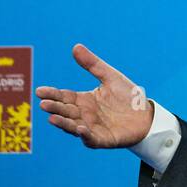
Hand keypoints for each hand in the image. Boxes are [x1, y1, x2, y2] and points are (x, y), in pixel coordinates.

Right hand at [35, 44, 152, 148]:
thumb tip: (75, 46)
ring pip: (73, 126)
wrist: (146, 114)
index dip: (52, 94)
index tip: (39, 91)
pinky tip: (81, 129)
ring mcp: (92, 128)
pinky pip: (92, 139)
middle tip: (43, 104)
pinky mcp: (103, 139)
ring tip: (52, 119)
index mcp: (84, 100)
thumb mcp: (110, 76)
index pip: (64, 97)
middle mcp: (84, 115)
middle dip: (54, 108)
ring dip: (64, 124)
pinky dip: (85, 135)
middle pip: (66, 111)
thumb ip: (93, 64)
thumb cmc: (127, 96)